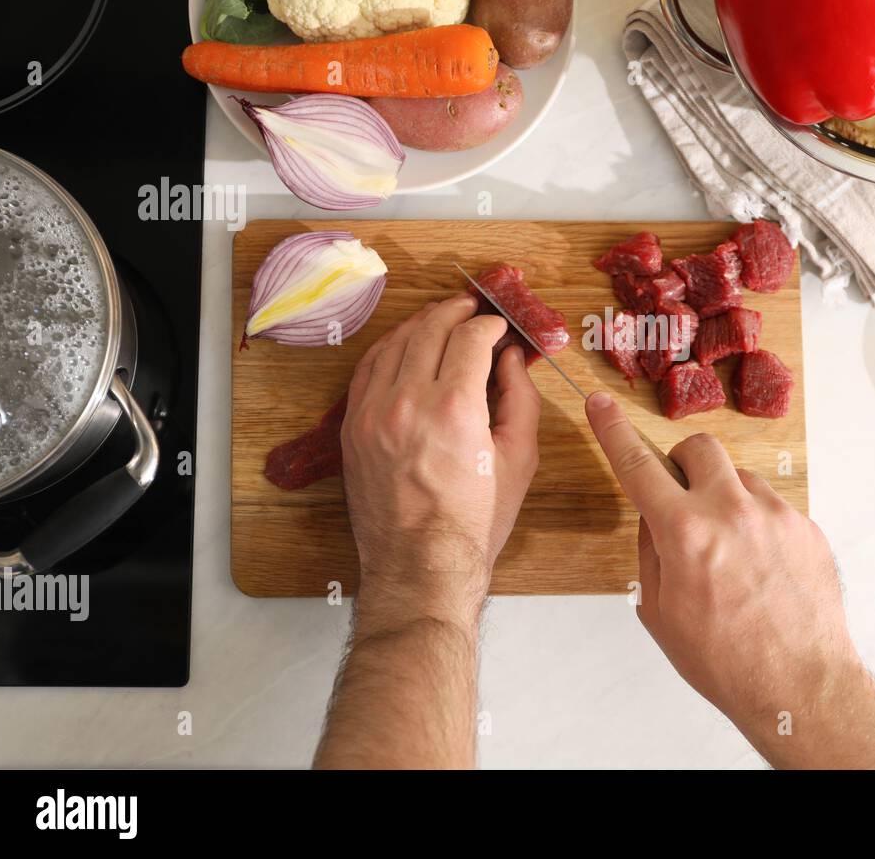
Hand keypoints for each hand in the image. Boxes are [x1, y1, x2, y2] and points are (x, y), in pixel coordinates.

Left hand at [341, 295, 541, 636]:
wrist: (422, 565)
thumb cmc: (475, 521)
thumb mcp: (519, 459)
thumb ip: (520, 398)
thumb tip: (513, 359)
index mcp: (455, 409)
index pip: (471, 337)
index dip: (491, 325)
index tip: (501, 328)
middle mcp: (408, 402)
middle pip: (430, 328)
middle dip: (457, 312)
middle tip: (473, 309)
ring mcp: (373, 413)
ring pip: (396, 341)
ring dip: (422, 323)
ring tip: (442, 319)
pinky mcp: (354, 426)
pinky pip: (368, 368)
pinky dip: (390, 347)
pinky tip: (406, 345)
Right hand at [585, 392, 874, 768]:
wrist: (800, 685)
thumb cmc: (728, 661)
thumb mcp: (661, 613)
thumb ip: (651, 554)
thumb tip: (653, 519)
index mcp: (686, 534)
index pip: (638, 465)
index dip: (613, 430)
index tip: (601, 404)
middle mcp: (732, 512)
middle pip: (699, 448)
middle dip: (684, 463)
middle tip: (683, 495)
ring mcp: (776, 515)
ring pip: (740, 478)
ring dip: (726, 500)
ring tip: (731, 554)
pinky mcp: (806, 527)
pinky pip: (772, 507)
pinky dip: (758, 526)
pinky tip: (761, 569)